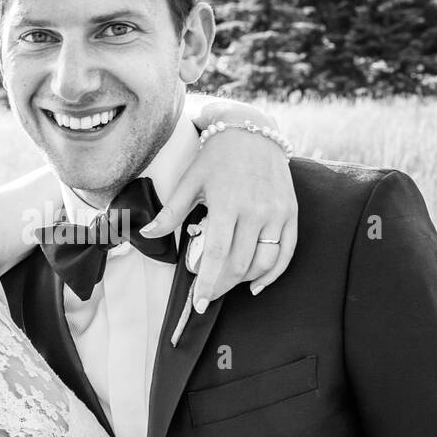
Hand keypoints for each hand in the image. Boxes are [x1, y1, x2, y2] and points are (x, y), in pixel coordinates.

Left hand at [141, 102, 296, 309]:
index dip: (207, 282)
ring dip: (245, 280)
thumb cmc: (215, 158)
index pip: (216, 254)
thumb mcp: (189, 182)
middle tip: (208, 294)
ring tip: (227, 283)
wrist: (253, 133)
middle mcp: (255, 210)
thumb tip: (145, 233)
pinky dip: (273, 274)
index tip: (198, 303)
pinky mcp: (291, 213)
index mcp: (226, 203)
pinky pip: (286, 252)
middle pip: (239, 263)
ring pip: (264, 262)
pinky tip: (256, 285)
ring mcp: (276, 213)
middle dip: (222, 285)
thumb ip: (170, 212)